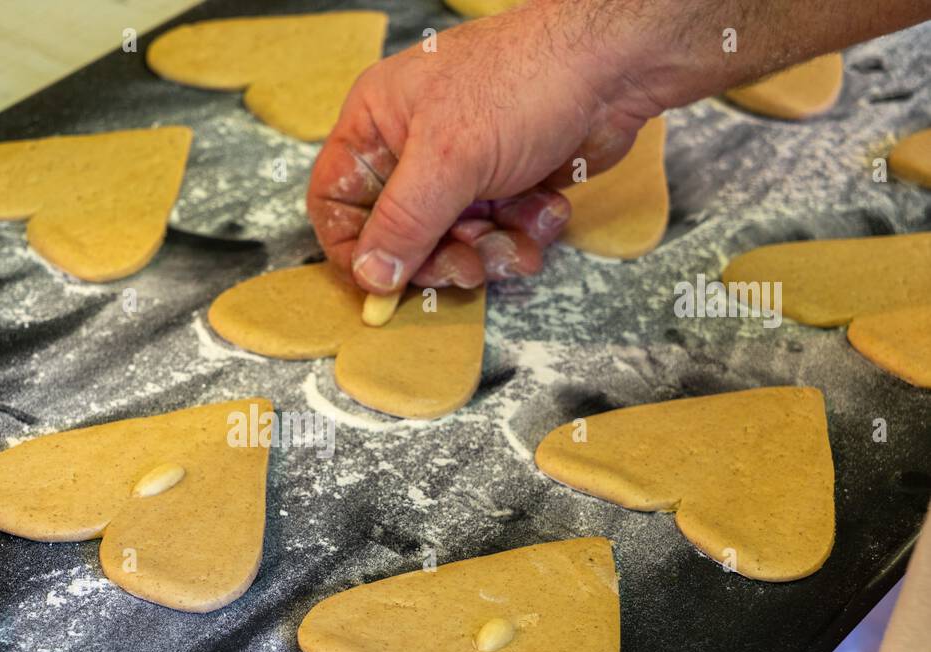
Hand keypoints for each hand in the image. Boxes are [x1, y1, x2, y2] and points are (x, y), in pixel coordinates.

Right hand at [307, 5, 659, 292]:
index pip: (337, 203)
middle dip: (439, 257)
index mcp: (377, 124)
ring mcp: (461, 166)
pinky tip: (546, 210)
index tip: (386, 284)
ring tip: (521, 237)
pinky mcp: (505, 183)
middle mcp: (412, 147)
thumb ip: (403, 224)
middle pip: (400, 235)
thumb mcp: (449, 159)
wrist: (617, 65)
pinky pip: (497, 232)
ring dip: (490, 251)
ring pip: (453, 242)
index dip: (357, 250)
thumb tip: (369, 277)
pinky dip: (523, 232)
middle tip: (470, 266)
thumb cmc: (523, 83)